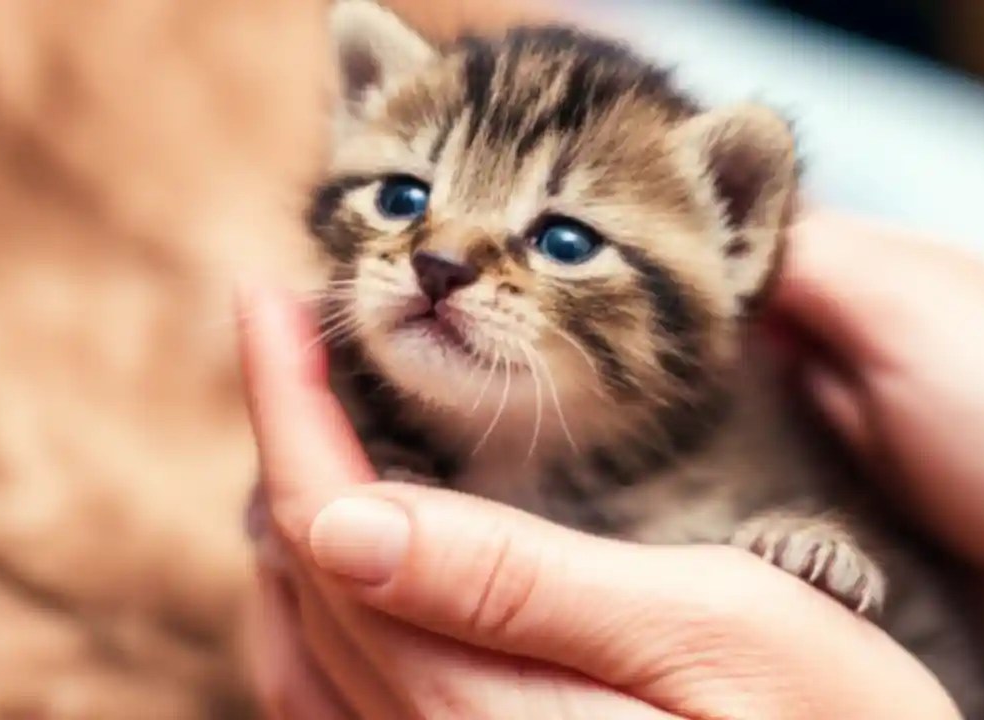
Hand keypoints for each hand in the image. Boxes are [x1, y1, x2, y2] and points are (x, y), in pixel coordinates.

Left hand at [236, 286, 960, 719]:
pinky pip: (351, 705)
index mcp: (483, 701)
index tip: (272, 299)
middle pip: (308, 579)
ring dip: (298, 521)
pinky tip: (359, 558)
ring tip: (306, 420)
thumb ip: (520, 585)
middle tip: (296, 337)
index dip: (288, 405)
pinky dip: (328, 611)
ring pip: (311, 648)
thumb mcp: (710, 628)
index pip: (329, 527)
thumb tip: (345, 522)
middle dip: (288, 444)